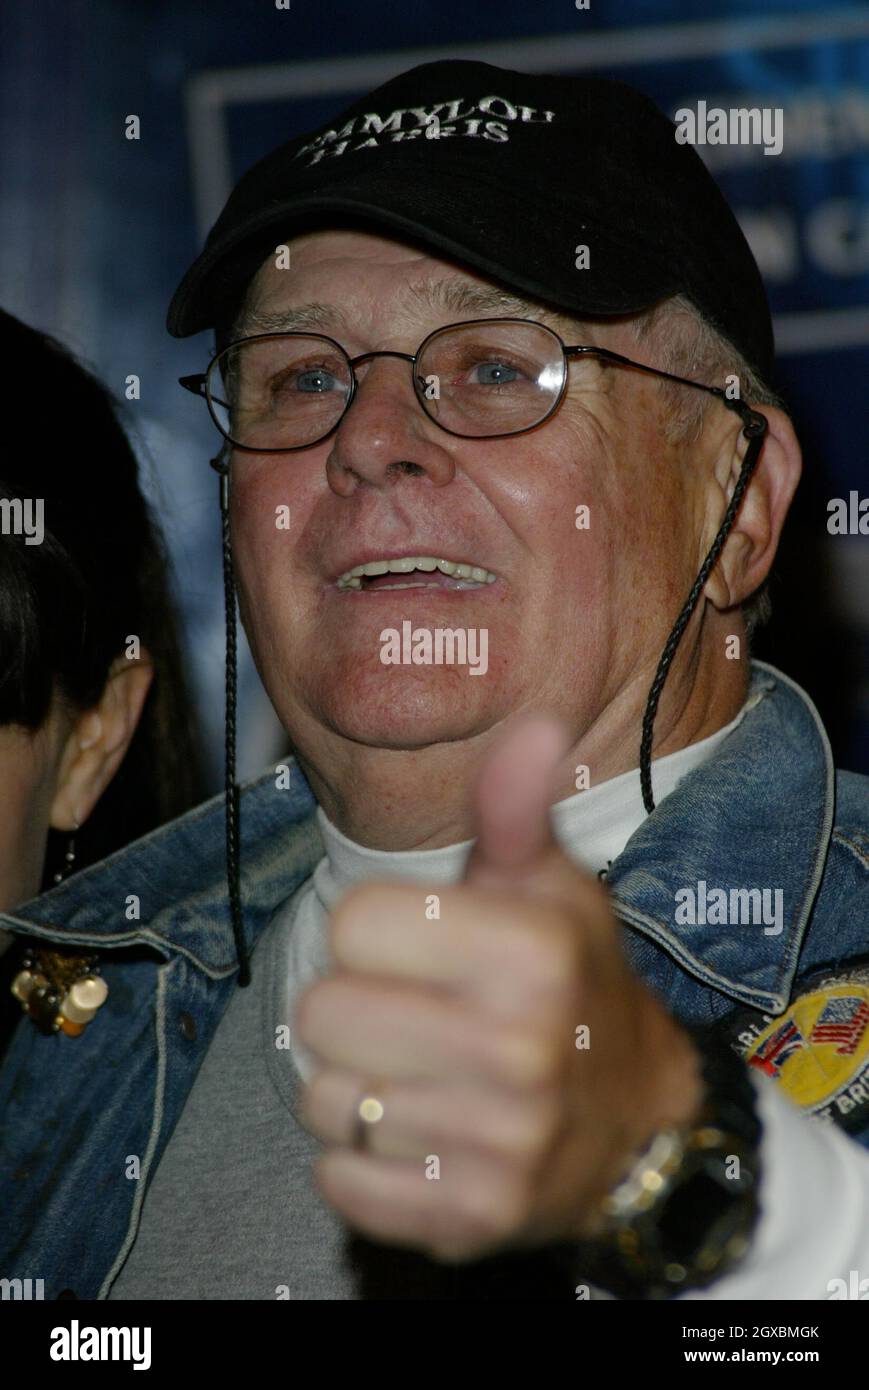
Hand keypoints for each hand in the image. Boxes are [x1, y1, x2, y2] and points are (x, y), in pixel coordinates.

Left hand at [296, 713, 702, 1261]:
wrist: (639, 1125)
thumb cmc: (576, 986)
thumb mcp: (552, 891)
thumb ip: (514, 813)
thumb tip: (531, 724)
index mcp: (531, 951)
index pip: (351, 923)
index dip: (376, 929)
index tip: (419, 942)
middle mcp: (517, 1050)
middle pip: (320, 1014)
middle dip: (355, 1008)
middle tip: (412, 1013)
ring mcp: (494, 1144)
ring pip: (324, 1101)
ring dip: (358, 1087)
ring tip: (420, 1075)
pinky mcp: (469, 1218)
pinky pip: (341, 1182)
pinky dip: (364, 1161)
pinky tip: (420, 1135)